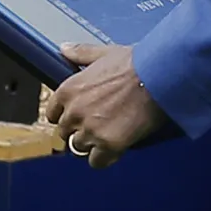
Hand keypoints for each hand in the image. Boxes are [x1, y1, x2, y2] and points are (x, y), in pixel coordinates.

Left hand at [45, 43, 165, 168]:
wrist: (157, 76)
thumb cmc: (134, 63)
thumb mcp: (104, 53)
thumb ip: (81, 53)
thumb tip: (64, 49)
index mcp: (69, 89)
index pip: (53, 114)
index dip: (65, 116)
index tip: (75, 118)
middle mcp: (75, 112)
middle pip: (65, 133)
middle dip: (78, 131)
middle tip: (96, 125)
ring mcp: (90, 130)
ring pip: (79, 148)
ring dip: (90, 145)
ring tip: (106, 137)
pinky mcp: (108, 144)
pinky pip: (96, 161)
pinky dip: (104, 158)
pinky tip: (113, 149)